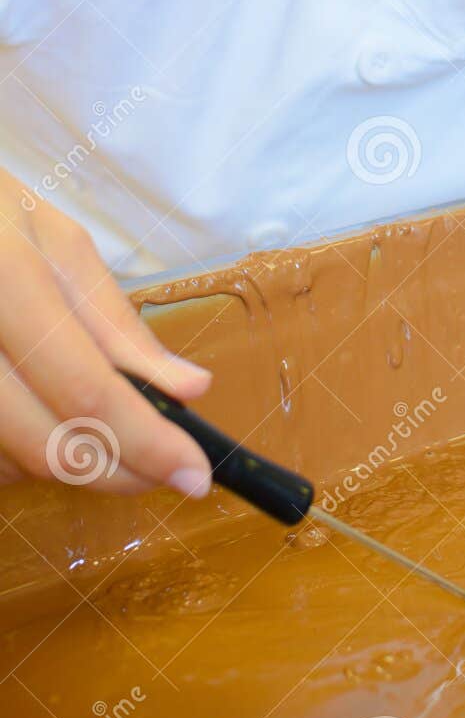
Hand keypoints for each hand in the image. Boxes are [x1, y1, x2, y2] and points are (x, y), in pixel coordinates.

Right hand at [0, 170, 213, 497]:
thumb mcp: (56, 243)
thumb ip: (117, 321)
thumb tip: (191, 388)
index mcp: (7, 279)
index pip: (84, 387)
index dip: (145, 440)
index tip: (193, 475)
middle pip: (46, 443)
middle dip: (118, 469)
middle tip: (162, 468)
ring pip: (12, 463)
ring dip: (69, 462)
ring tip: (102, 423)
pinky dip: (22, 455)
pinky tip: (42, 418)